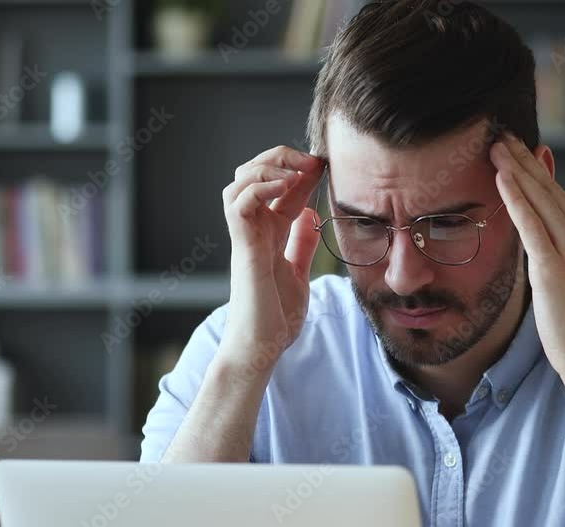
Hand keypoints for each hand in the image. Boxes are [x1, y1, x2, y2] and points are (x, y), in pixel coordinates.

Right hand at [220, 146, 324, 370]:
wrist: (260, 349)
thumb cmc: (274, 318)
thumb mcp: (297, 273)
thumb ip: (301, 245)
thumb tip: (311, 217)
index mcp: (267, 233)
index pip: (280, 188)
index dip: (300, 171)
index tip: (325, 166)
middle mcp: (254, 230)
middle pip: (254, 173)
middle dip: (280, 158)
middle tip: (311, 161)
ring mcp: (245, 237)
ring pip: (239, 180)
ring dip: (267, 167)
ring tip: (295, 170)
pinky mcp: (243, 247)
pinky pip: (239, 203)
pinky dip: (260, 186)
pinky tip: (284, 187)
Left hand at [490, 132, 564, 378]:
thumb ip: (555, 245)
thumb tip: (536, 226)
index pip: (557, 193)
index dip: (535, 167)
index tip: (516, 145)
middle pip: (549, 189)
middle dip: (523, 159)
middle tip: (500, 134)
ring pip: (540, 200)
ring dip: (516, 170)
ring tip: (495, 147)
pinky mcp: (554, 269)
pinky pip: (531, 225)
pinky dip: (516, 198)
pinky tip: (502, 178)